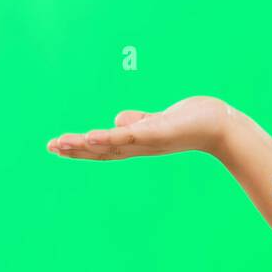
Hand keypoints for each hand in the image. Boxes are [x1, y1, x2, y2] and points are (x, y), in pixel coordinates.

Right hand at [47, 95, 230, 159]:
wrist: (221, 126)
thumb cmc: (193, 122)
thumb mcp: (159, 121)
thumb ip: (139, 122)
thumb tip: (116, 121)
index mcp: (139, 142)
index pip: (105, 148)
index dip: (81, 148)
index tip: (56, 146)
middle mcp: (141, 145)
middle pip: (103, 150)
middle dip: (76, 150)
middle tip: (49, 147)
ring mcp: (149, 140)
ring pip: (112, 145)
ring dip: (86, 145)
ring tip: (61, 144)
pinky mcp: (159, 132)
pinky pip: (130, 136)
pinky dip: (110, 137)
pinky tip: (92, 136)